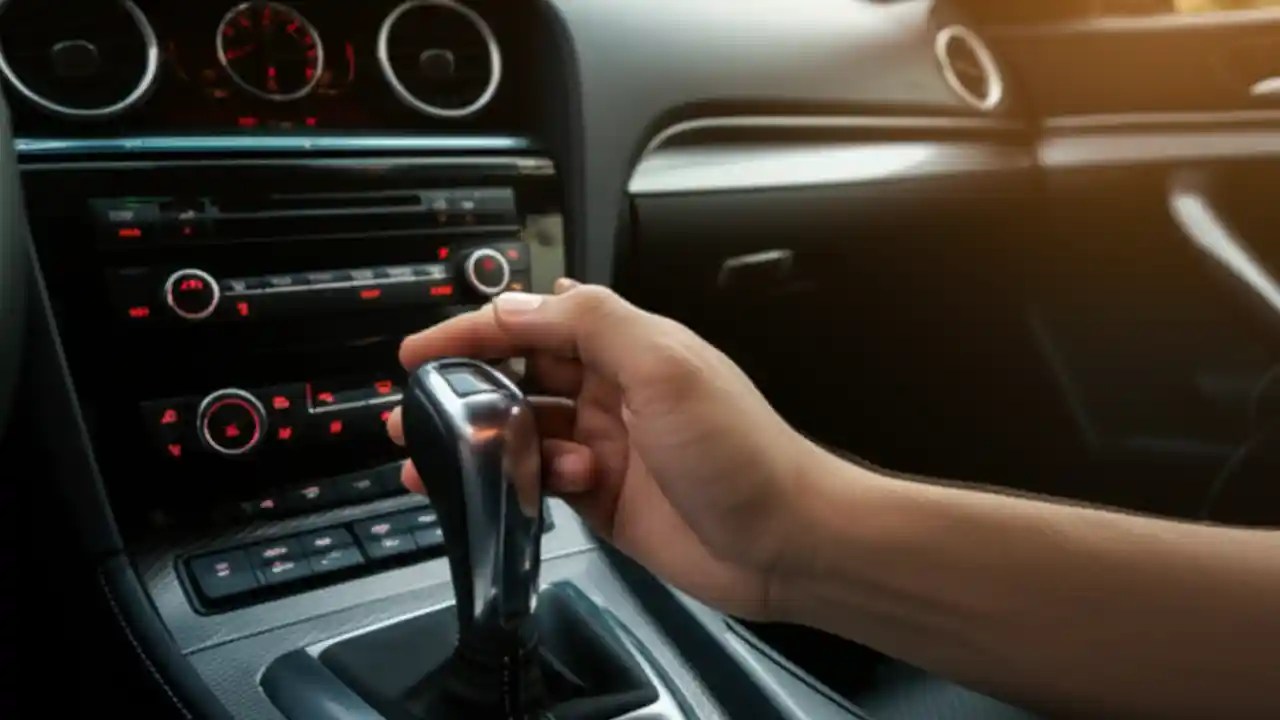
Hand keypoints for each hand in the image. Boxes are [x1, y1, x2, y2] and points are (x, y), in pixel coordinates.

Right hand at [388, 281, 817, 619]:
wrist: (784, 542)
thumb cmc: (742, 450)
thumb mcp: (666, 365)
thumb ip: (592, 323)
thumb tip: (520, 304)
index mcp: (628, 345)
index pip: (534, 321)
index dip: (475, 329)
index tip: (422, 348)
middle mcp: (612, 390)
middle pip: (519, 375)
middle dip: (466, 388)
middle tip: (416, 409)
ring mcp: (605, 445)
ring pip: (522, 432)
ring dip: (482, 442)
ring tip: (438, 458)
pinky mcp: (601, 496)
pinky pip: (539, 481)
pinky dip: (519, 483)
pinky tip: (524, 489)